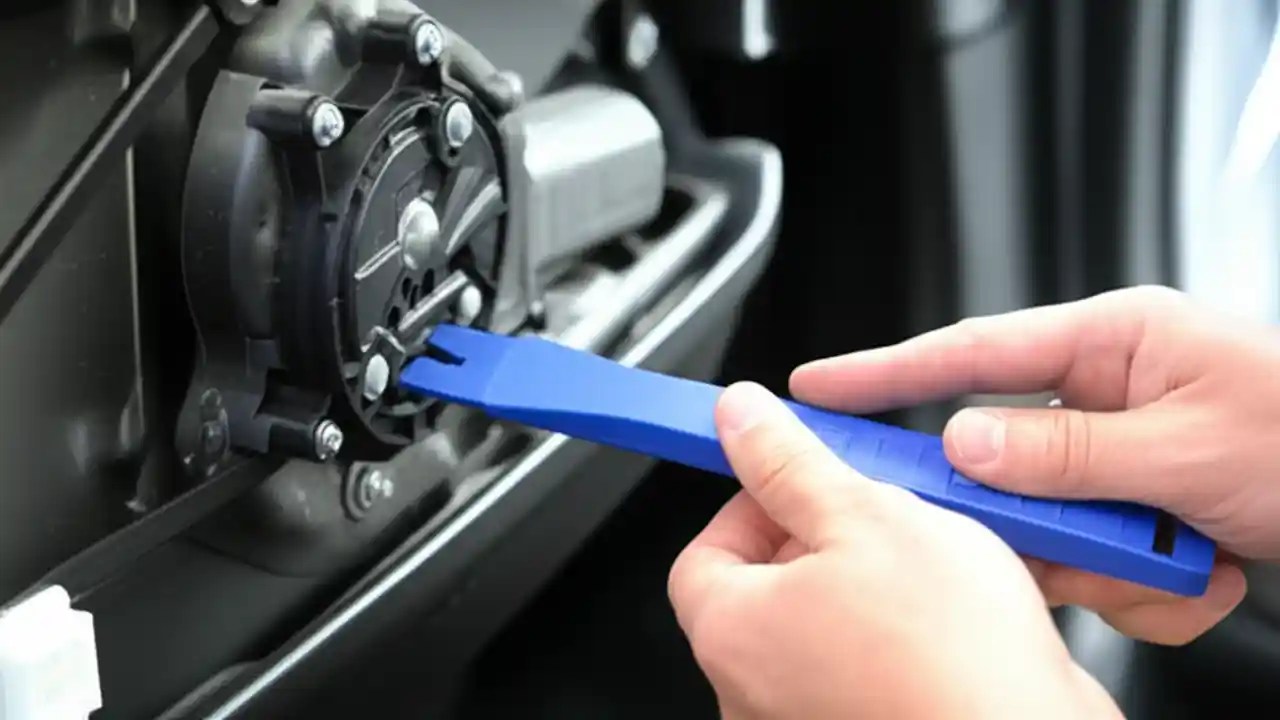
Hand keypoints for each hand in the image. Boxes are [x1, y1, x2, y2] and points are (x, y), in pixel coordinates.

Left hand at [668, 382, 1120, 718]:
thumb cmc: (953, 662)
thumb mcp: (864, 517)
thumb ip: (788, 462)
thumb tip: (739, 419)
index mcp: (732, 635)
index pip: (703, 552)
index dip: (752, 502)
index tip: (798, 476)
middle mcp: (755, 693)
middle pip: (768, 589)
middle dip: (822, 537)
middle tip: (876, 508)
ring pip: (827, 625)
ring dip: (870, 581)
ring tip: (929, 557)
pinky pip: (870, 665)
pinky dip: (901, 633)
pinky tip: (954, 613)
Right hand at [791, 285, 1258, 644]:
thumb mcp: (1188, 445)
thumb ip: (1064, 450)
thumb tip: (965, 445)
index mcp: (1112, 342)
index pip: (969, 353)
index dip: (884, 372)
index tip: (821, 388)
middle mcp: (1110, 392)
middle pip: (1011, 459)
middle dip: (1038, 518)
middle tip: (1066, 546)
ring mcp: (1126, 451)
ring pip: (1059, 521)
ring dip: (1117, 562)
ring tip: (1185, 563)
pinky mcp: (1144, 502)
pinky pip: (1105, 551)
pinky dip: (1151, 583)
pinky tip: (1206, 574)